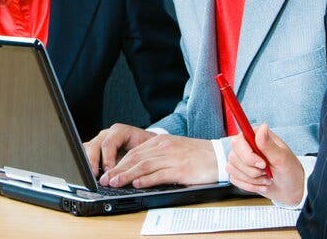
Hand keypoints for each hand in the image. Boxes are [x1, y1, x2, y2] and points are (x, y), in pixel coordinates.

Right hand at [84, 123, 155, 177]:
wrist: (148, 147)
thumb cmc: (147, 149)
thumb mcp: (145, 152)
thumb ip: (136, 160)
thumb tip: (127, 173)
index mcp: (120, 131)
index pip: (108, 143)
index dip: (107, 158)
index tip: (109, 171)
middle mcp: (107, 134)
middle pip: (94, 145)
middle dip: (94, 162)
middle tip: (97, 176)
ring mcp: (100, 140)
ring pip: (87, 148)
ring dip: (88, 163)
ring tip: (92, 176)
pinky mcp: (95, 149)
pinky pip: (86, 154)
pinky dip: (87, 164)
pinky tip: (92, 174)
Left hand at [99, 133, 217, 187]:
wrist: (220, 155)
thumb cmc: (198, 155)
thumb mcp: (173, 149)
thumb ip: (156, 155)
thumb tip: (137, 168)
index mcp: (160, 141)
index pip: (134, 152)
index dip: (119, 163)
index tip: (108, 172)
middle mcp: (164, 147)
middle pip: (135, 158)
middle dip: (118, 170)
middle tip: (106, 180)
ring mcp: (172, 158)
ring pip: (143, 166)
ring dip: (126, 175)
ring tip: (115, 183)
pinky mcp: (181, 169)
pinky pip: (160, 174)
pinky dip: (146, 179)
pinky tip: (136, 184)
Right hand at [225, 123, 304, 205]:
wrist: (290, 189)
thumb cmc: (289, 171)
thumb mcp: (282, 158)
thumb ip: (268, 144)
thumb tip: (263, 128)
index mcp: (256, 137)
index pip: (238, 141)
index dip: (247, 155)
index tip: (262, 164)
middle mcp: (246, 146)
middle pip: (233, 157)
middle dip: (252, 170)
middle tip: (267, 171)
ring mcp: (240, 160)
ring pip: (232, 169)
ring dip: (252, 179)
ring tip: (266, 178)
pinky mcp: (238, 172)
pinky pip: (234, 179)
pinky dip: (250, 185)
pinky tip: (261, 183)